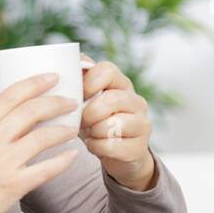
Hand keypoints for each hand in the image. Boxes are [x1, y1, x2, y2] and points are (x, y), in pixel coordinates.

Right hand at [0, 74, 79, 212]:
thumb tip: (18, 109)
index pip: (10, 95)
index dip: (35, 83)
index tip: (53, 77)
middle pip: (31, 111)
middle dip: (56, 103)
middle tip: (71, 102)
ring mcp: (3, 163)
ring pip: (42, 137)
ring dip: (63, 130)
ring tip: (73, 129)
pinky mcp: (13, 185)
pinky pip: (46, 169)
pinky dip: (63, 161)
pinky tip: (72, 156)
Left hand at [79, 54, 155, 191]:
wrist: (117, 155)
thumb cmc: (95, 122)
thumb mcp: (86, 100)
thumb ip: (79, 79)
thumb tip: (72, 57)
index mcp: (121, 84)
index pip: (106, 70)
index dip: (87, 83)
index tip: (78, 96)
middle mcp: (136, 101)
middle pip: (109, 99)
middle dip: (88, 114)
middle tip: (81, 122)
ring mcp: (141, 123)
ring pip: (111, 125)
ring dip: (93, 132)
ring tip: (90, 134)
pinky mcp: (140, 147)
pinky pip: (111, 146)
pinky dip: (96, 147)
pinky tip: (95, 145)